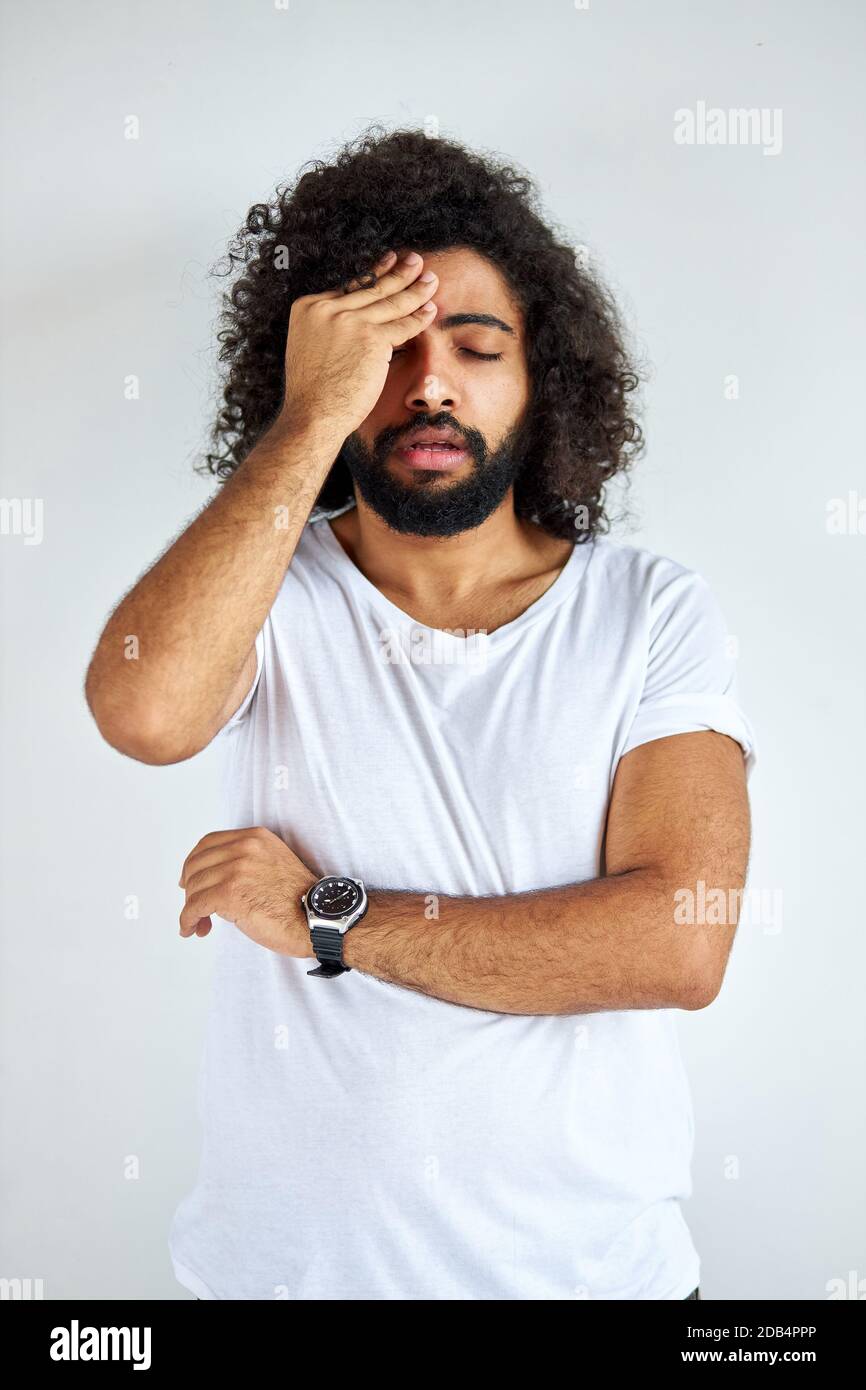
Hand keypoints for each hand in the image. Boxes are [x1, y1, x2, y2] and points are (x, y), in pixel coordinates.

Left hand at [178, 826, 315, 956]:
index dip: (194, 862)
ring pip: (194, 886)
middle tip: (193, 904)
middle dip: (190, 887)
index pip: (209, 843)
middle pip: (197, 864)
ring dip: (190, 907)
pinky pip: (195, 906)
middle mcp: (245, 847)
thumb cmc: (299, 901)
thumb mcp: (273, 864)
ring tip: (198, 923)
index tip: (189, 878)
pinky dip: (188, 919)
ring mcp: (237, 869)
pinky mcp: (230, 893)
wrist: (315, 920)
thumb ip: (246, 862)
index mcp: (255, 837)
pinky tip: (191, 928)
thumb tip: (214, 878)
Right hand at [278, 248, 438, 442]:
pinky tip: (431, 309)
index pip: (349, 288)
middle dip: (397, 273)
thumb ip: (328, 330)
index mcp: (307, 307)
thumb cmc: (312, 394)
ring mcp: (349, 321)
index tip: (387, 264)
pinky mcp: (371, 338)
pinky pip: (402, 325)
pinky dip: (419, 317)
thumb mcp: (310, 348)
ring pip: (389, 302)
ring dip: (414, 289)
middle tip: (415, 261)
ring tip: (430, 279)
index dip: (373, 276)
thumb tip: (352, 324)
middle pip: (370, 288)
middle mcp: (326, 308)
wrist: (311, 416)